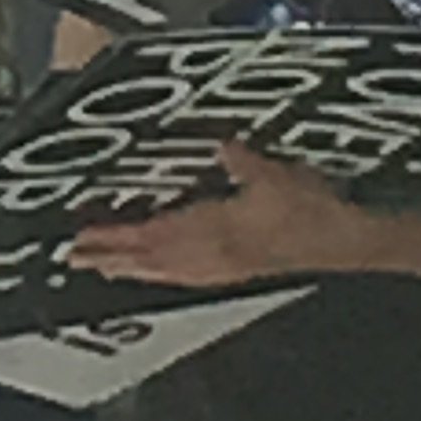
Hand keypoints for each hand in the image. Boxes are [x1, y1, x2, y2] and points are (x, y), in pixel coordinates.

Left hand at [66, 142, 363, 290]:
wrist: (346, 240)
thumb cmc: (311, 208)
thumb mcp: (275, 173)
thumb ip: (241, 160)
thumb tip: (219, 144)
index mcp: (215, 230)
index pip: (154, 235)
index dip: (117, 237)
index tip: (83, 237)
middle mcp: (213, 254)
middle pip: (151, 258)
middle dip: (112, 256)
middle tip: (74, 257)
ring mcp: (224, 266)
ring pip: (165, 270)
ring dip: (131, 267)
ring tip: (101, 265)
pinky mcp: (237, 270)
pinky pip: (187, 275)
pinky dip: (161, 273)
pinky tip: (153, 272)